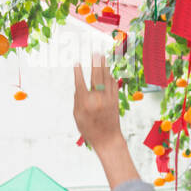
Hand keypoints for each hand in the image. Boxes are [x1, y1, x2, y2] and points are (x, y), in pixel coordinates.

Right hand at [73, 56, 138, 189]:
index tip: (76, 62)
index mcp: (85, 102)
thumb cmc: (89, 129)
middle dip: (95, 62)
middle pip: (96, 75)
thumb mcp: (77, 116)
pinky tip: (108, 71)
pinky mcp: (115, 100)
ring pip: (106, 77)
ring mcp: (108, 98)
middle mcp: (97, 98)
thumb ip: (77, 100)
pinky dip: (110, 76)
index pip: (80, 82)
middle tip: (95, 51)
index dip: (77, 71)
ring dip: (104, 66)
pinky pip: (113, 84)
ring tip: (102, 56)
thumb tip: (78, 87)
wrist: (108, 139)